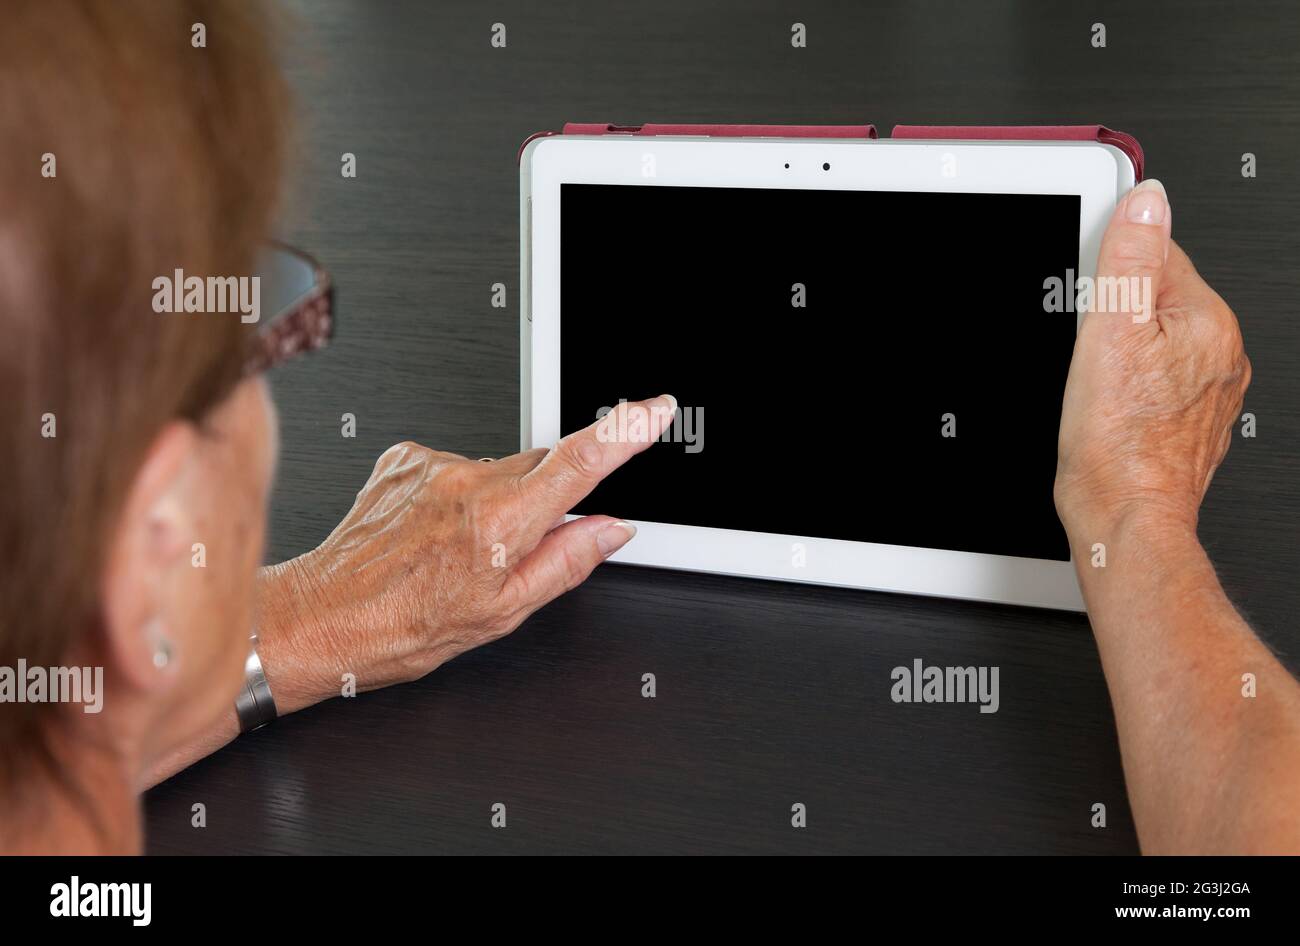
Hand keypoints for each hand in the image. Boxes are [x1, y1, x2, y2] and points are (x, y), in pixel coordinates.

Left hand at [257, 395, 675, 709]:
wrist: (320, 617)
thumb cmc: (400, 626)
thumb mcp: (502, 614)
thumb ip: (565, 563)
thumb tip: (608, 530)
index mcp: (500, 524)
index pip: (579, 464)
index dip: (624, 433)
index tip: (653, 411)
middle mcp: (468, 482)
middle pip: (539, 467)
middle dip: (544, 498)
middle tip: (514, 548)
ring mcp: (433, 464)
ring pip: (497, 470)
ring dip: (495, 502)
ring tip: (457, 552)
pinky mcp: (405, 457)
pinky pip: (455, 467)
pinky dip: (457, 495)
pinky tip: (431, 533)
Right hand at [1054, 180, 1250, 543]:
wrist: (1125, 517)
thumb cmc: (1116, 442)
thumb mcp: (1107, 335)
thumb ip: (1129, 261)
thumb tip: (1149, 201)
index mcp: (1206, 321)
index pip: (1157, 255)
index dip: (1110, 271)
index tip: (1087, 298)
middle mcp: (1220, 353)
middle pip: (1156, 299)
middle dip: (1115, 314)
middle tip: (1088, 351)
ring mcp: (1209, 391)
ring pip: (1156, 342)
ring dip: (1123, 351)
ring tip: (1097, 382)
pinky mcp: (1191, 422)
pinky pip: (1159, 381)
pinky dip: (1133, 385)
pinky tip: (1111, 405)